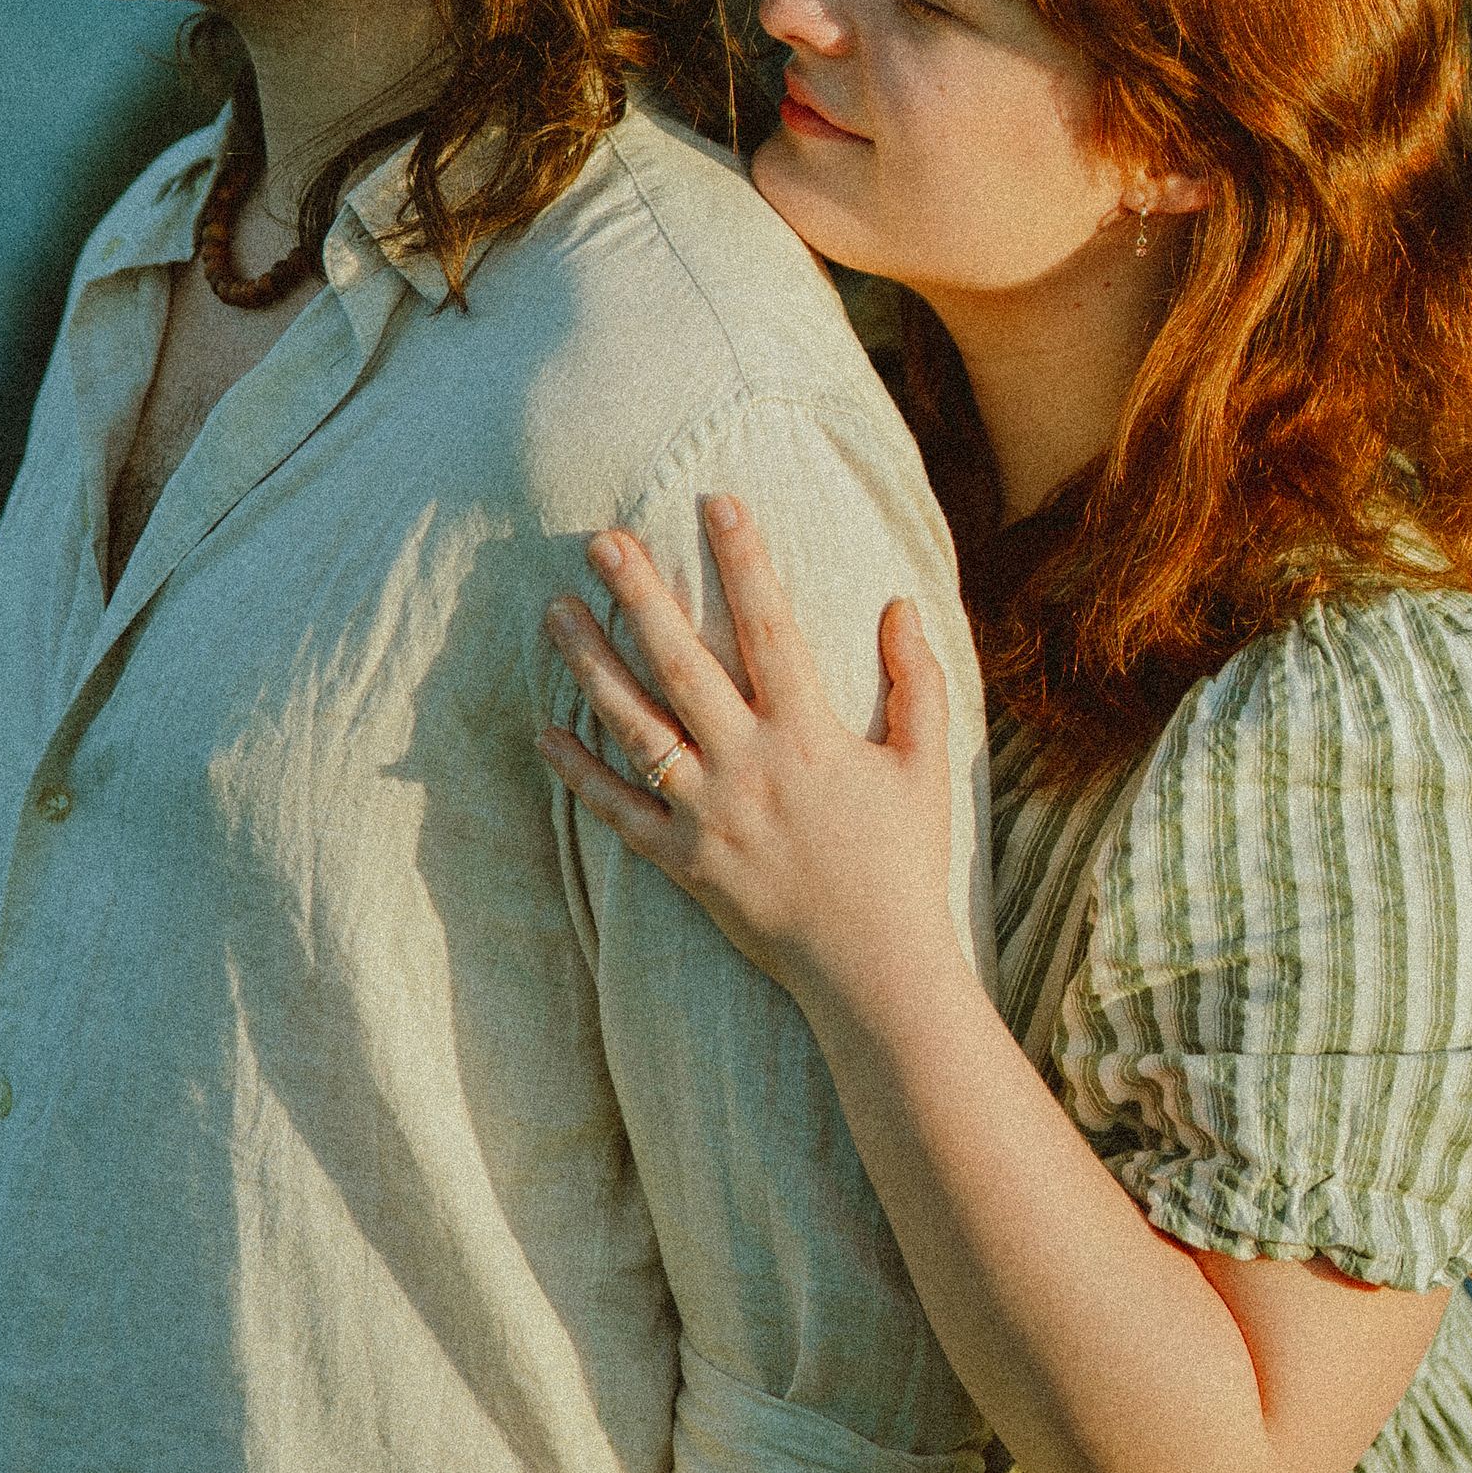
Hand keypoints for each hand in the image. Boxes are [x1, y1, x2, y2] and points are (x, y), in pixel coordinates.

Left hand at [538, 493, 963, 1020]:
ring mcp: (707, 815)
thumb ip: (916, 682)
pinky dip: (579, 772)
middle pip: (681, 663)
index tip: (716, 501)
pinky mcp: (682, 862)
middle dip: (639, 595)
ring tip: (555, 611)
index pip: (769, 625)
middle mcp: (749, 766)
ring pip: (635, 726)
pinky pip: (618, 810)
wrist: (874, 971)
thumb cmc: (905, 864)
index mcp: (809, 734)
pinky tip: (545, 730)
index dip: (743, 558)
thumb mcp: (926, 767)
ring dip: (591, 664)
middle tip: (601, 540)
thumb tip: (900, 605)